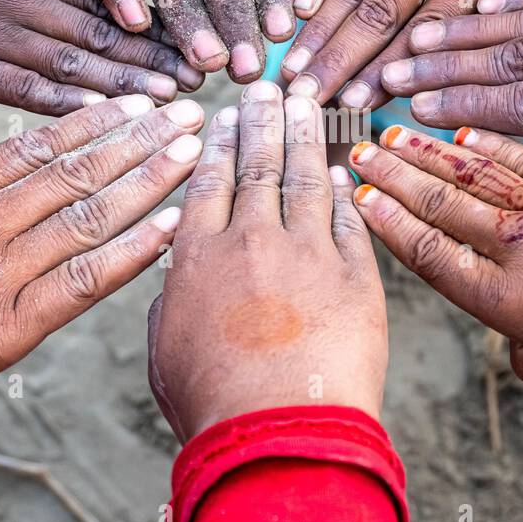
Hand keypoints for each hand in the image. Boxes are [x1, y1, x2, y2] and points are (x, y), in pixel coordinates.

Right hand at [0, 0, 201, 113]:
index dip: (158, 20)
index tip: (200, 36)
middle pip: (104, 28)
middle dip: (158, 53)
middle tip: (205, 75)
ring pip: (74, 58)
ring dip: (127, 81)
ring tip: (172, 99)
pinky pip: (24, 87)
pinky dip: (68, 103)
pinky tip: (107, 117)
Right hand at [0, 93, 205, 437]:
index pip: (36, 145)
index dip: (95, 121)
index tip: (137, 101)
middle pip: (76, 170)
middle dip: (140, 138)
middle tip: (192, 110)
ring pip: (88, 214)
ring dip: (148, 180)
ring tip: (194, 152)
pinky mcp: (5, 329)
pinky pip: (82, 282)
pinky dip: (132, 253)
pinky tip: (171, 226)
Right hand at [148, 82, 386, 441]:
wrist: (279, 433)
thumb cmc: (215, 407)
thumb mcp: (166, 353)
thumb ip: (170, 305)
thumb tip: (176, 281)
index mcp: (197, 258)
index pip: (206, 183)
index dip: (216, 146)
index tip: (222, 118)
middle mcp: (251, 242)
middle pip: (257, 167)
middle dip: (261, 122)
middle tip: (267, 88)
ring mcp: (309, 254)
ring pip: (307, 179)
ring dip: (306, 137)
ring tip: (308, 103)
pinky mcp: (356, 276)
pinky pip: (350, 220)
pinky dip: (346, 191)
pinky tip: (345, 171)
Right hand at [348, 125, 522, 387]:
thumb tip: (520, 356)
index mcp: (507, 300)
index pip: (430, 253)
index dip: (390, 224)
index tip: (360, 200)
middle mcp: (518, 249)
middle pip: (440, 204)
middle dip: (393, 176)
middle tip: (357, 152)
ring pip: (474, 172)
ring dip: (427, 152)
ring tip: (392, 133)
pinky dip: (489, 143)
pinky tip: (464, 132)